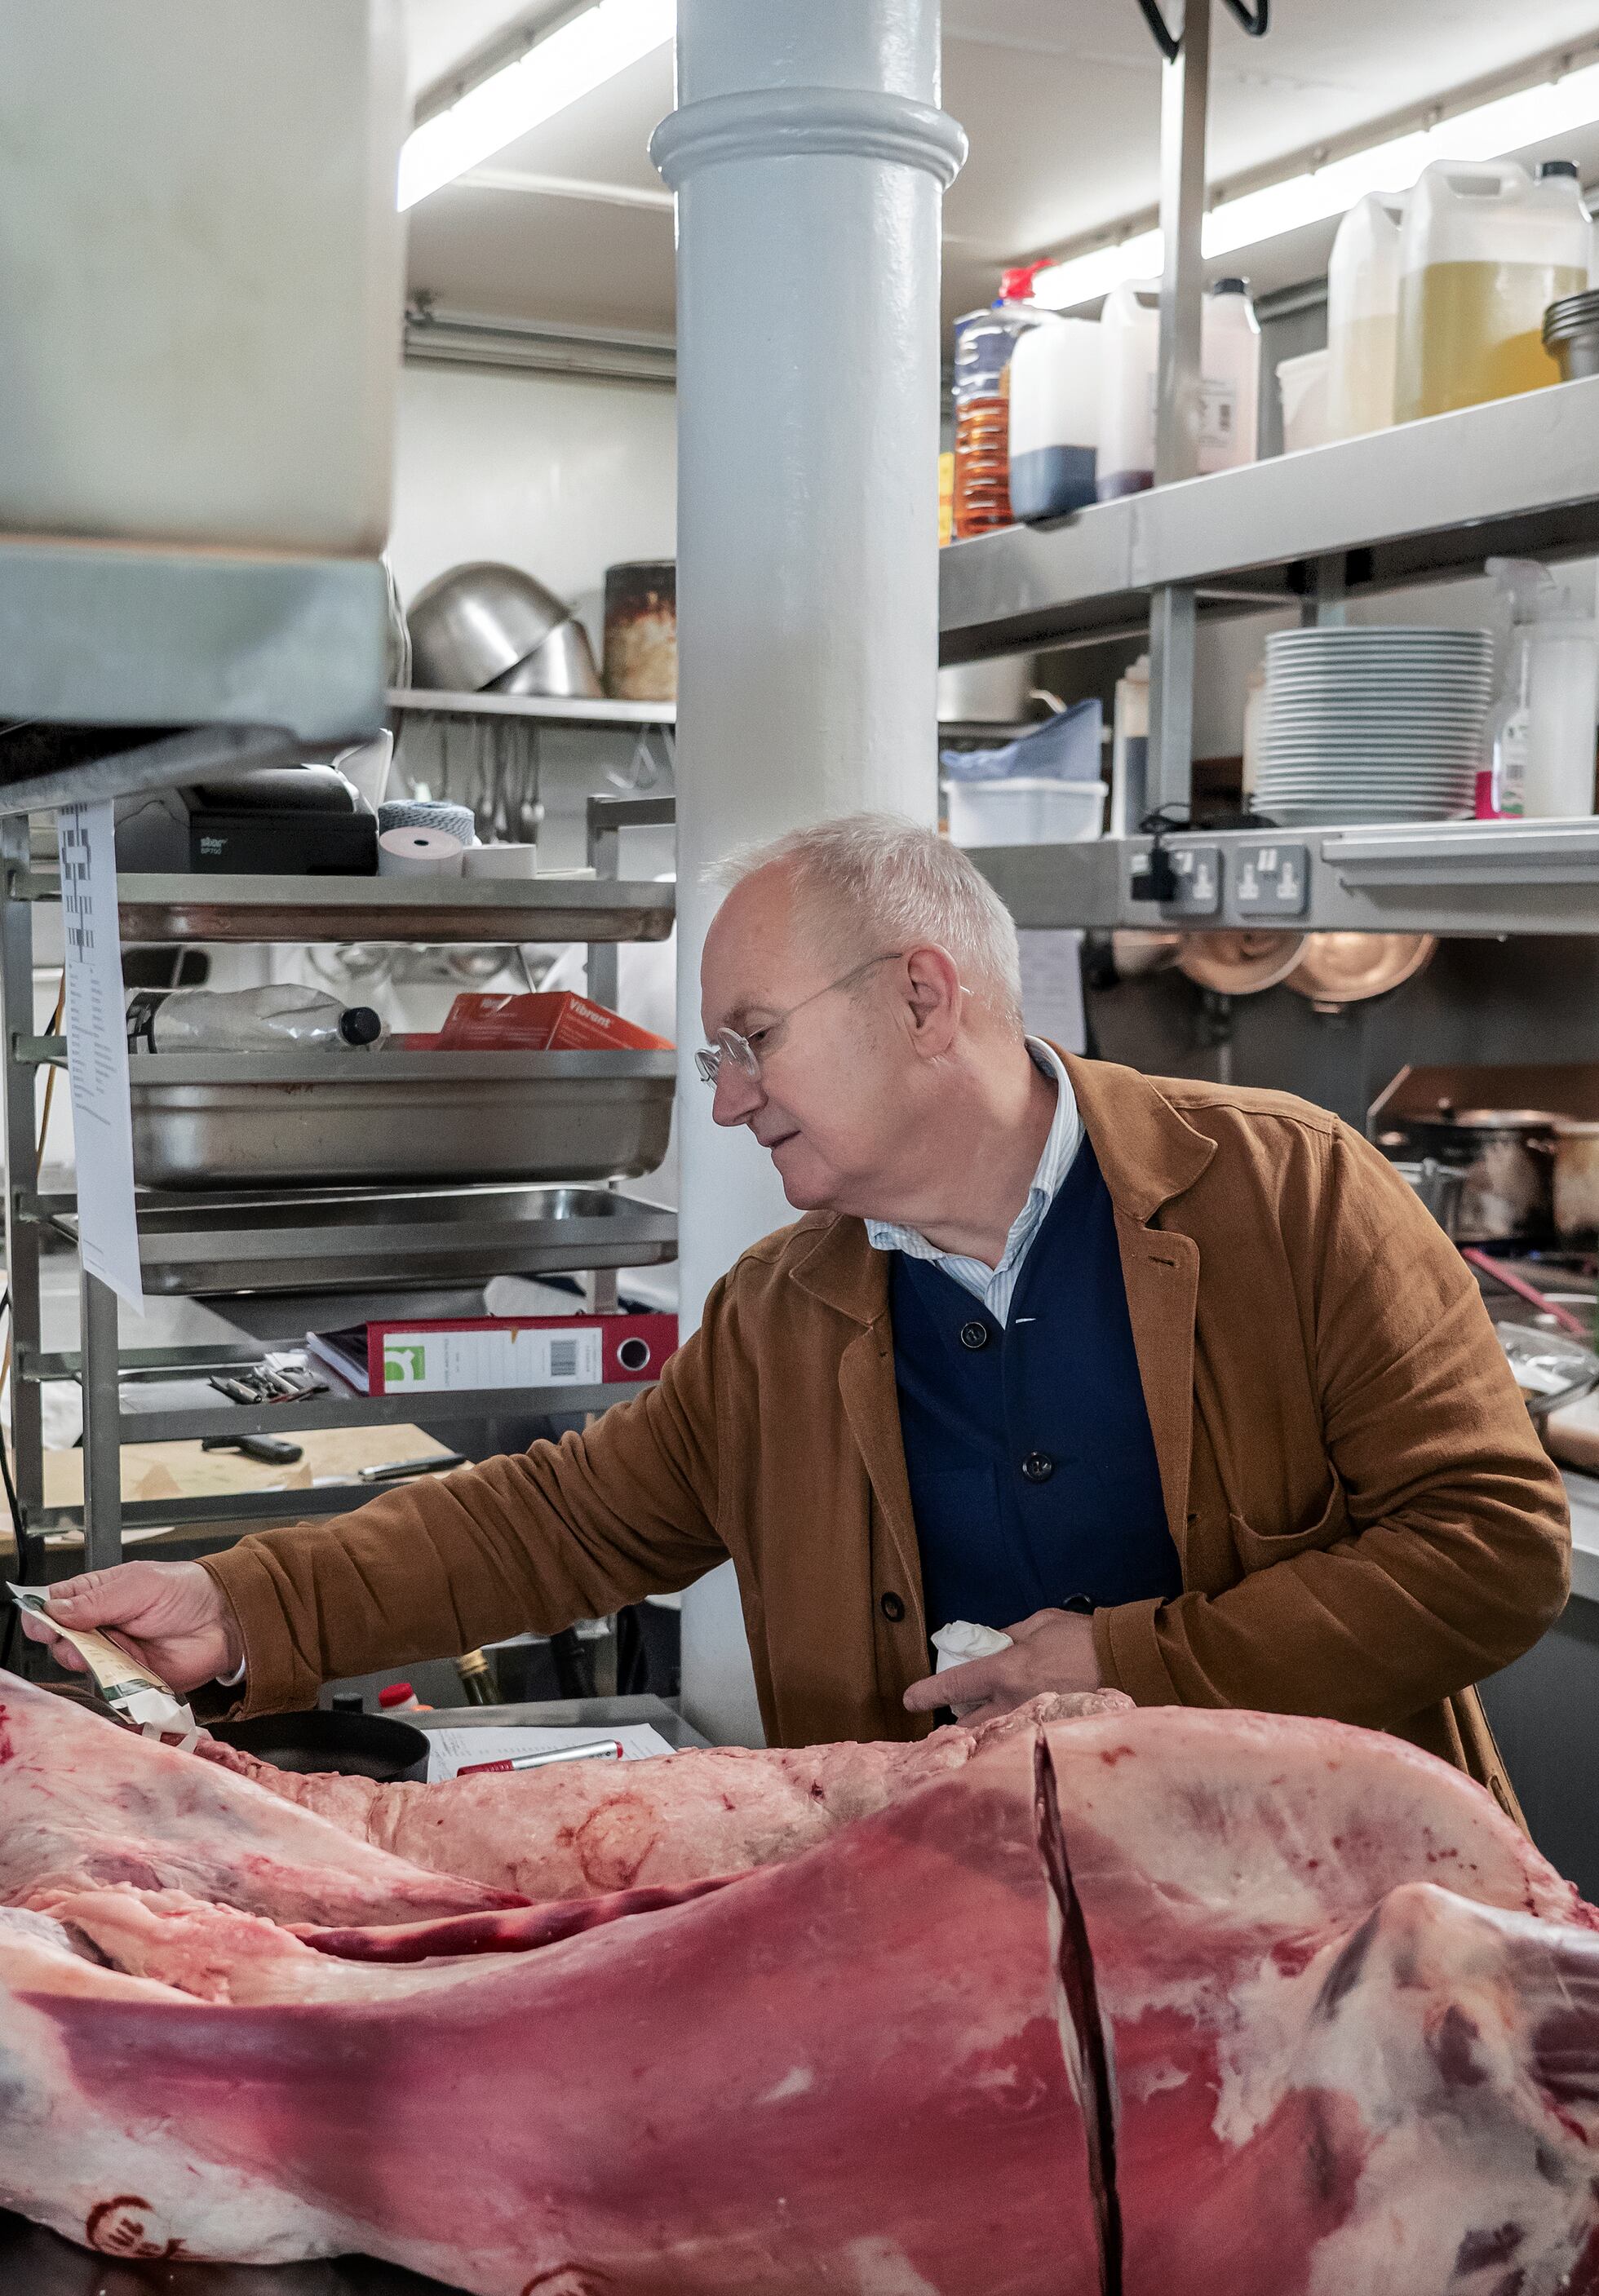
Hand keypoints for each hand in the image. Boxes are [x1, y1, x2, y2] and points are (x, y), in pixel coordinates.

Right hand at [16, 1560, 241, 1692]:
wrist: (224, 1622)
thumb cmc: (185, 1592)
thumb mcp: (138, 1585)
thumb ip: (94, 1599)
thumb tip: (54, 1609)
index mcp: (95, 1595)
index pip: (52, 1606)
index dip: (42, 1616)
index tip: (45, 1623)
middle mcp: (99, 1626)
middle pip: (59, 1641)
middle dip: (65, 1642)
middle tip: (81, 1638)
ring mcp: (112, 1654)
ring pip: (79, 1666)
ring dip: (89, 1662)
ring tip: (111, 1650)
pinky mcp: (127, 1680)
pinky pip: (106, 1687)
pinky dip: (111, 1681)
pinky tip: (127, 1669)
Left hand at [903, 1607, 1103, 1726]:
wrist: (1124, 1661)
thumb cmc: (1081, 1637)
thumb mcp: (1038, 1623)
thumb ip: (1009, 1636)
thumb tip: (992, 1645)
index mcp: (1003, 1671)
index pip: (954, 1685)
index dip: (928, 1693)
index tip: (910, 1700)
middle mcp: (1010, 1702)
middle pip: (967, 1723)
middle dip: (953, 1724)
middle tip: (946, 1721)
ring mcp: (1030, 1723)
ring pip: (992, 1735)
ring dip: (981, 1732)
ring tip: (976, 1729)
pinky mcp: (1050, 1733)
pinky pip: (1019, 1737)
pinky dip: (1009, 1735)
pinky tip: (1009, 1735)